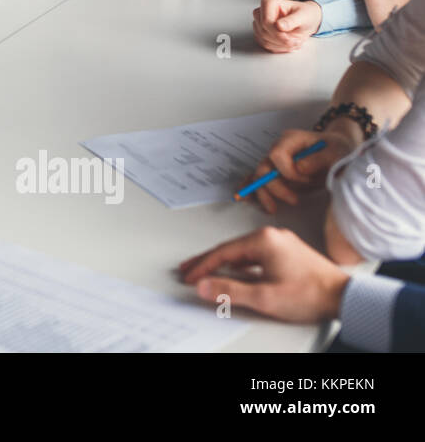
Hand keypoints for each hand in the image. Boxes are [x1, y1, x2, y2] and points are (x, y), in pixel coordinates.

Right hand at [179, 226, 349, 322]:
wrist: (344, 297)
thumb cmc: (310, 294)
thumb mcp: (264, 296)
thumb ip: (229, 291)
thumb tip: (204, 285)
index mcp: (263, 240)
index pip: (222, 252)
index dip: (202, 266)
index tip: (189, 275)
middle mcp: (272, 236)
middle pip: (231, 249)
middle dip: (208, 261)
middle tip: (189, 269)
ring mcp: (281, 243)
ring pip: (244, 252)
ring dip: (225, 263)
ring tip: (208, 271)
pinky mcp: (289, 253)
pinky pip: (257, 255)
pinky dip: (242, 264)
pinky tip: (237, 272)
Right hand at [241, 125, 356, 214]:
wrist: (340, 152)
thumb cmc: (338, 150)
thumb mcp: (335, 152)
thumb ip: (318, 158)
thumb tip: (299, 168)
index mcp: (290, 140)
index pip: (276, 154)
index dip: (287, 170)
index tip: (306, 180)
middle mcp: (279, 150)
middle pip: (264, 168)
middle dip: (275, 187)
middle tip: (294, 200)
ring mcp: (276, 163)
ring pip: (259, 178)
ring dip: (263, 194)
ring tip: (272, 209)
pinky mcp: (277, 174)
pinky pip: (260, 182)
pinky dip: (252, 190)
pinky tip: (244, 198)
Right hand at [252, 0, 322, 52]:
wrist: (307, 20)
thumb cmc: (305, 14)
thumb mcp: (304, 16)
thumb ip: (291, 20)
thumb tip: (279, 26)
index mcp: (269, 3)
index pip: (266, 22)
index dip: (277, 34)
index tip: (290, 39)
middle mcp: (261, 12)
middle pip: (263, 32)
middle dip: (281, 41)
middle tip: (296, 41)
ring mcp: (259, 24)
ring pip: (264, 41)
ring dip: (281, 45)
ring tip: (294, 41)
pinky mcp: (261, 34)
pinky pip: (266, 45)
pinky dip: (279, 47)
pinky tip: (288, 43)